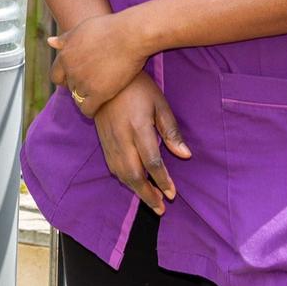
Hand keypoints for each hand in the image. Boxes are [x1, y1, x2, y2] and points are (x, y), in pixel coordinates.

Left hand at [48, 11, 151, 115]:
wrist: (129, 36)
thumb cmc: (109, 28)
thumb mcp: (82, 29)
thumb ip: (65, 39)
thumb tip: (50, 42)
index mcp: (64, 55)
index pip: (55, 75)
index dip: (64, 78)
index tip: (73, 79)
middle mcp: (71, 70)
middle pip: (69, 86)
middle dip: (78, 86)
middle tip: (92, 85)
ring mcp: (83, 83)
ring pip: (78, 98)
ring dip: (85, 98)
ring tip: (96, 96)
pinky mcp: (98, 94)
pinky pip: (88, 109)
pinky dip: (90, 111)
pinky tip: (98, 108)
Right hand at [91, 78, 191, 214]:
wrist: (101, 77)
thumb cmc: (137, 87)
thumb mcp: (159, 103)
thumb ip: (171, 130)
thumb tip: (185, 155)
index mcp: (138, 128)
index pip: (152, 162)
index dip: (162, 180)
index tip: (172, 194)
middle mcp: (121, 138)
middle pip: (133, 174)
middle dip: (147, 194)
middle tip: (160, 208)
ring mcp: (109, 140)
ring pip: (120, 173)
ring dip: (135, 190)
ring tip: (150, 201)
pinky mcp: (102, 140)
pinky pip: (112, 166)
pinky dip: (123, 179)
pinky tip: (133, 184)